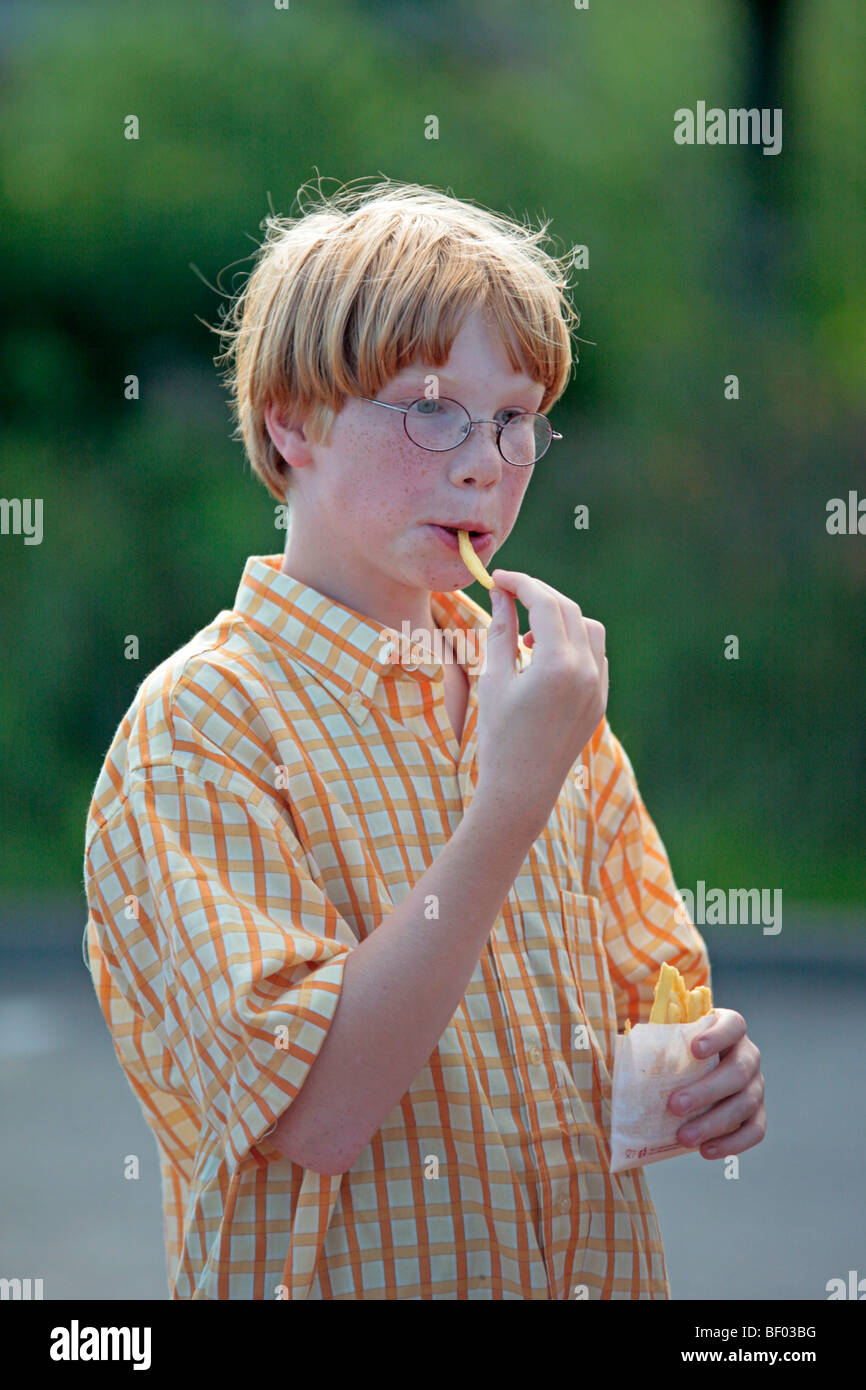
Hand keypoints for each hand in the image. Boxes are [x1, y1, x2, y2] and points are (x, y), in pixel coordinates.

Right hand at [474, 569, 607, 837]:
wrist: (522, 789)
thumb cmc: (499, 736)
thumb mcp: (494, 679)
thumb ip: (500, 631)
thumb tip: (500, 594)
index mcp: (558, 664)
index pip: (545, 603)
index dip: (521, 583)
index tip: (497, 579)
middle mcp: (587, 671)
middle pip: (569, 609)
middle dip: (539, 595)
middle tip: (508, 595)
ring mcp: (598, 687)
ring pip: (589, 629)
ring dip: (561, 618)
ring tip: (528, 637)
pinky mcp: (600, 701)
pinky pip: (595, 655)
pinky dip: (574, 643)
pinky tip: (545, 659)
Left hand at [668, 1009, 765, 1159]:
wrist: (690, 1072)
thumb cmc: (675, 1051)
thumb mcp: (667, 1039)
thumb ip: (654, 1042)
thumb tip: (617, 1052)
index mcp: (729, 1028)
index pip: (733, 1025)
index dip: (718, 1036)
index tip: (694, 1049)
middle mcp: (748, 1054)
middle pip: (738, 1071)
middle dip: (706, 1091)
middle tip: (674, 1106)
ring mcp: (756, 1085)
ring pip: (746, 1104)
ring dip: (714, 1123)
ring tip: (683, 1137)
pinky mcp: (757, 1112)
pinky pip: (755, 1130)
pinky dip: (732, 1143)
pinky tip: (705, 1151)